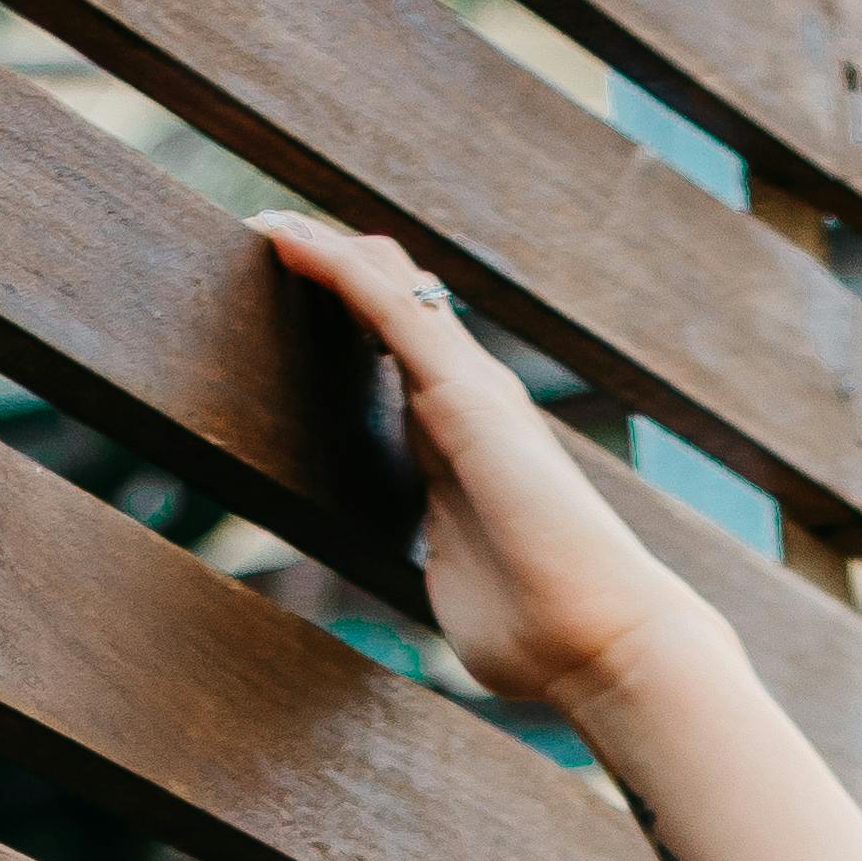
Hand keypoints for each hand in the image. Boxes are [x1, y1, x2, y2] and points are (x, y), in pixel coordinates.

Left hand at [254, 213, 725, 717]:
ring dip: (324, 249)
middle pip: (394, 301)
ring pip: (388, 285)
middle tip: (262, 235)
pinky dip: (332, 265)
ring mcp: (468, 389)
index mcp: (459, 442)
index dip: (347, 313)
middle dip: (333, 266)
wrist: (600, 642)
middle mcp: (466, 400)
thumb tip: (438, 583)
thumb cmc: (538, 634)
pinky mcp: (462, 391)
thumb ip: (441, 555)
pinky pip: (383, 305)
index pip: (399, 351)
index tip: (281, 292)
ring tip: (261, 218)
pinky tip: (282, 238)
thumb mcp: (458, 578)